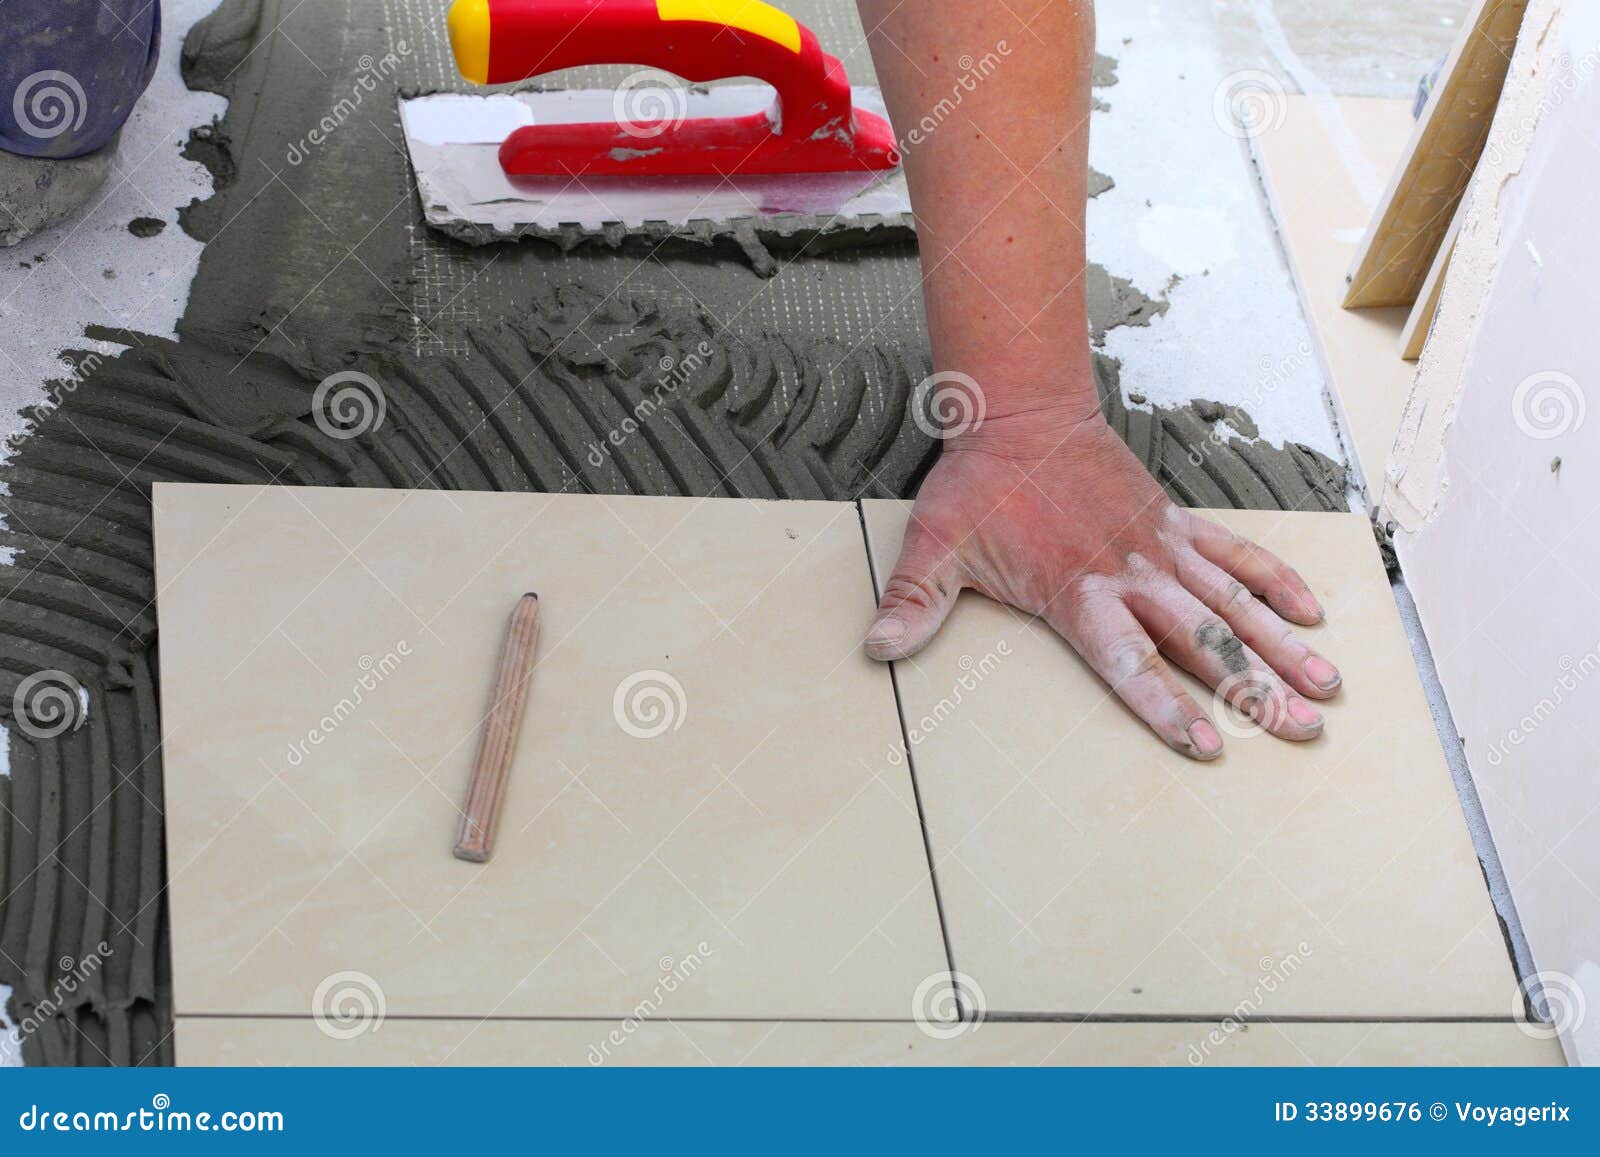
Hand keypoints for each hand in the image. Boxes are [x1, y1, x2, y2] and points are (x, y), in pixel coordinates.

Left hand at [864, 411, 1340, 758]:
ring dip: (1280, 647)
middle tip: (1302, 729)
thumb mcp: (935, 546)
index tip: (1206, 744)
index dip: (1166, 705)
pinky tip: (1311, 613)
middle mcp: (1129, 573)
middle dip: (1254, 689)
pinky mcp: (1173, 521)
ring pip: (1232, 603)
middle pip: (1203, 640)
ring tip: (1325, 687)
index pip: (1130, 660)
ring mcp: (1159, 546)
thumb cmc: (979, 486)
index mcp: (1077, 591)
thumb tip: (877, 650)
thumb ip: (914, 603)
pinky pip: (1235, 554)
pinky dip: (1274, 581)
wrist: (1021, 412)